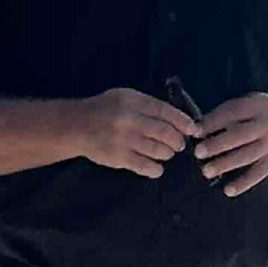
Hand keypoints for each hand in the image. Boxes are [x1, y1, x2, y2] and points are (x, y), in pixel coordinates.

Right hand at [77, 88, 197, 179]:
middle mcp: (130, 120)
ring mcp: (125, 140)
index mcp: (133, 101)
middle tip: (179, 144)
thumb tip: (176, 117)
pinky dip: (156, 169)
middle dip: (178, 140)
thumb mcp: (124, 97)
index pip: (165, 111)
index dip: (183, 121)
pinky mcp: (119, 158)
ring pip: (159, 150)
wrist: (75, 126)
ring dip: (168, 154)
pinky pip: (145, 166)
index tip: (192, 128)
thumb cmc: (103, 110)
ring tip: (167, 153)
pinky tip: (157, 168)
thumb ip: (147, 105)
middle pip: (166, 132)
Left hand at [195, 93, 267, 196]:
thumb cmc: (258, 115)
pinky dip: (243, 183)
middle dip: (217, 144)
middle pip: (241, 135)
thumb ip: (227, 113)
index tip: (195, 131)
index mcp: (259, 104)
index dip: (213, 122)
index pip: (233, 112)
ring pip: (248, 156)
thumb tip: (197, 129)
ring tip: (207, 171)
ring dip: (226, 164)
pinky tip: (228, 190)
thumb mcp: (248, 105)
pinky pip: (259, 173)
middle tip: (198, 153)